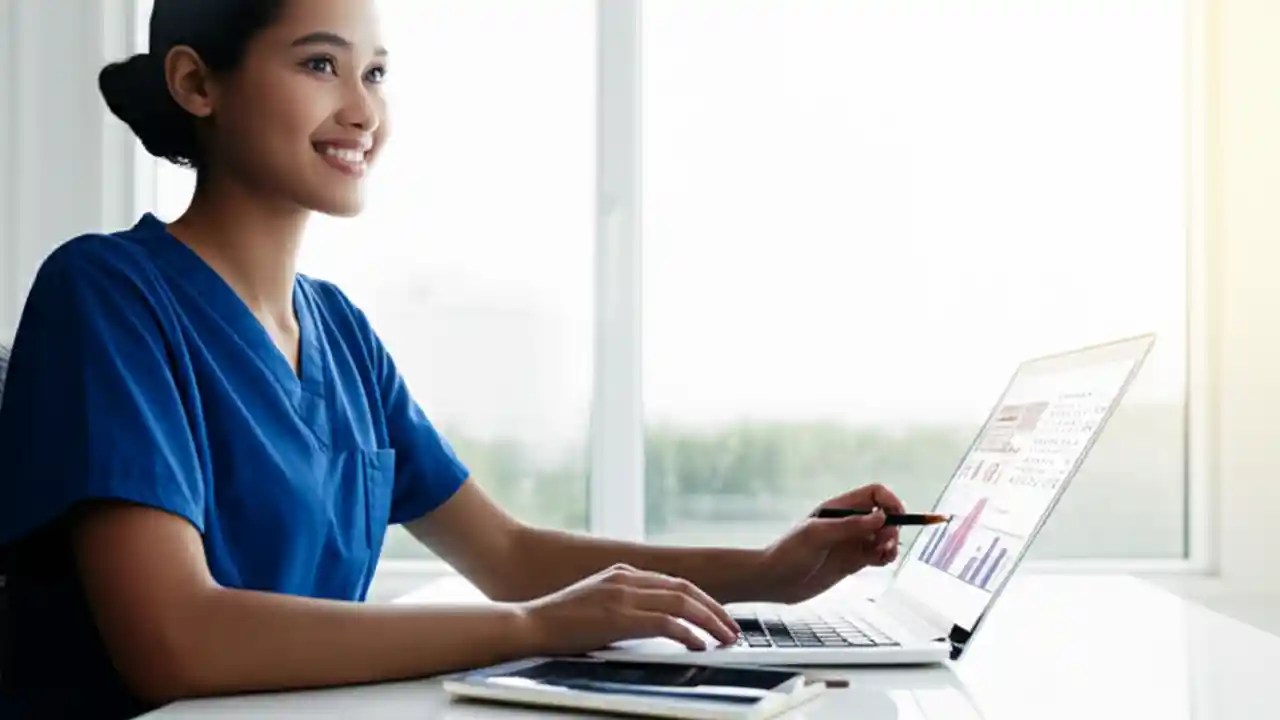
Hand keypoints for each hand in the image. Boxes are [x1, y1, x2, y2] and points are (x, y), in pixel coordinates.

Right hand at [518, 564, 741, 654]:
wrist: (529, 624)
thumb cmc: (559, 623)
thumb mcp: (597, 604)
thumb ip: (623, 606)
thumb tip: (651, 623)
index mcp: (622, 573)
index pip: (674, 582)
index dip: (702, 599)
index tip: (718, 617)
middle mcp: (627, 578)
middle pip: (685, 588)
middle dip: (714, 609)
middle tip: (733, 629)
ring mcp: (623, 594)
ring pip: (682, 601)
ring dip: (709, 621)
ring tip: (725, 638)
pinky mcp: (619, 616)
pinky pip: (666, 622)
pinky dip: (688, 633)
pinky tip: (699, 646)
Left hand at [754, 484, 905, 603]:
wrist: (775, 582)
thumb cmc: (789, 554)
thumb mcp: (818, 536)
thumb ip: (849, 526)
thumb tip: (881, 517)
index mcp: (838, 508)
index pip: (874, 494)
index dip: (890, 501)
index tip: (897, 517)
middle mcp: (847, 523)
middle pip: (884, 515)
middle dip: (892, 527)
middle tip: (885, 543)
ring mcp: (851, 543)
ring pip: (883, 537)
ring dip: (891, 544)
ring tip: (884, 555)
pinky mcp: (852, 561)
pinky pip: (877, 555)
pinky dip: (885, 557)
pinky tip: (881, 562)